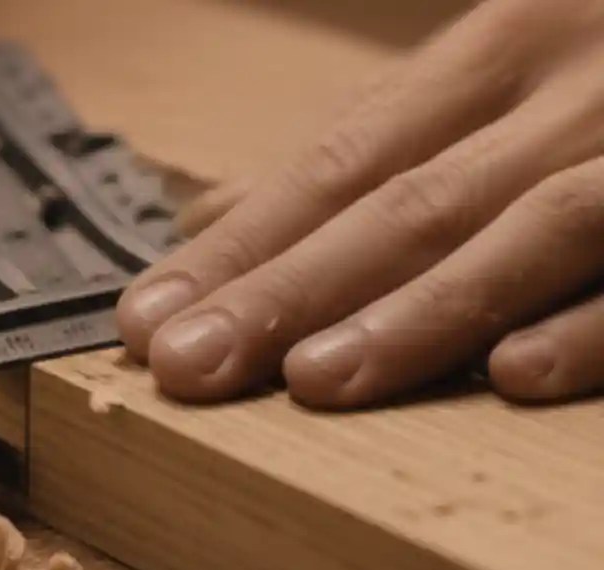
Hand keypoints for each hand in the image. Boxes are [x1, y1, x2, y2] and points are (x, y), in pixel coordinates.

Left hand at [117, 0, 603, 408]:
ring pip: (522, 230)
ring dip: (415, 314)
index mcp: (499, 48)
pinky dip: (595, 324)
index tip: (148, 316)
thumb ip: (386, 143)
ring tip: (313, 383)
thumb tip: (227, 212)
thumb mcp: (509, 63)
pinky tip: (513, 378)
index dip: (240, 245)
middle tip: (185, 366)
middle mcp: (569, 83)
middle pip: (401, 201)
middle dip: (283, 291)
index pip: (337, 161)